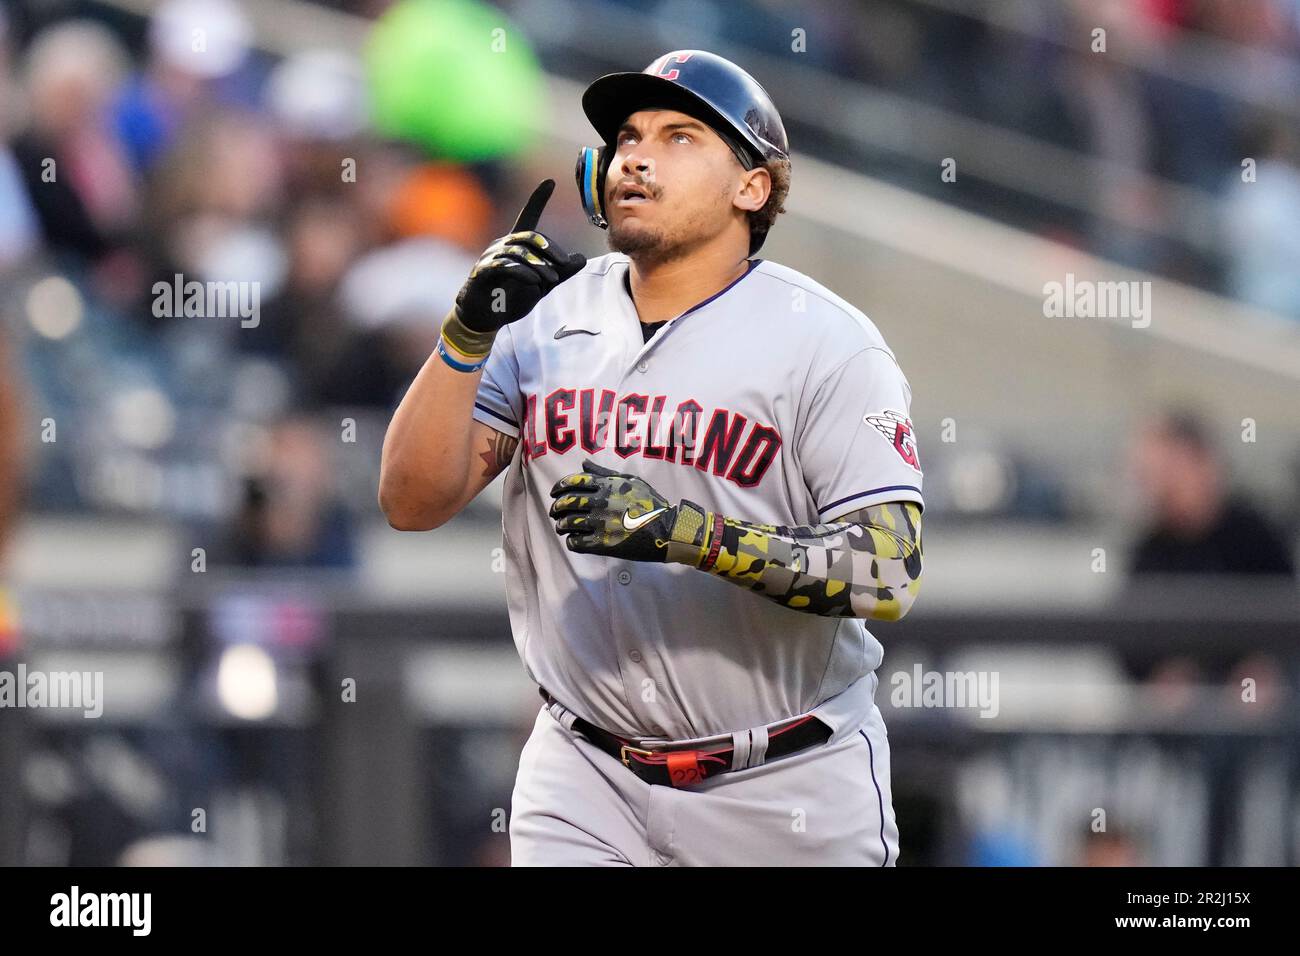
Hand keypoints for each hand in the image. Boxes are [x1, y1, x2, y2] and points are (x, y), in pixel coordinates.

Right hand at [442, 180, 586, 359]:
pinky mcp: (482, 272)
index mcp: (517, 245)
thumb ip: (560, 271)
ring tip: (551, 281)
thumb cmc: (512, 297)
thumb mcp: (542, 285)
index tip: (550, 182)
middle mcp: (503, 245)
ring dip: (539, 266)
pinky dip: (522, 273)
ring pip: (519, 252)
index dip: (538, 198)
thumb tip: (581, 258)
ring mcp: (490, 257)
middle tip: (563, 265)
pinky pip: (504, 266)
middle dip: (551, 249)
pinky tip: (535, 282)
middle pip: (530, 236)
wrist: (486, 317)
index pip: (528, 216)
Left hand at [548, 459, 712, 563]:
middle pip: (567, 502)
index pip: (572, 482)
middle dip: (556, 507)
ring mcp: (601, 523)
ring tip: (561, 527)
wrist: (666, 530)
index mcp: (607, 485)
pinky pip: (576, 542)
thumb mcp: (631, 480)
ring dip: (561, 525)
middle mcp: (601, 502)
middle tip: (554, 512)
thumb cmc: (651, 503)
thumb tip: (584, 463)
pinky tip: (574, 540)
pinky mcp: (603, 544)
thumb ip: (604, 472)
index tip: (554, 493)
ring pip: (568, 523)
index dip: (558, 487)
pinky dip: (571, 541)